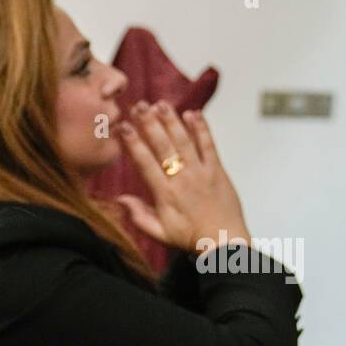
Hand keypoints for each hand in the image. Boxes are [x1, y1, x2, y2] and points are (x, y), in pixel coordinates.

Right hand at [114, 101, 250, 251]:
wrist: (224, 242)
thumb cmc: (191, 238)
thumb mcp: (159, 233)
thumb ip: (139, 216)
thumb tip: (121, 199)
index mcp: (165, 194)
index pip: (145, 162)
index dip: (133, 142)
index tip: (123, 127)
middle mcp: (182, 179)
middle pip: (163, 145)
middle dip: (149, 123)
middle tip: (138, 106)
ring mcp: (201, 172)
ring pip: (184, 141)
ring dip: (171, 121)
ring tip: (160, 104)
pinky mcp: (217, 170)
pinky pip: (209, 145)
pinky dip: (201, 128)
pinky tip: (192, 114)